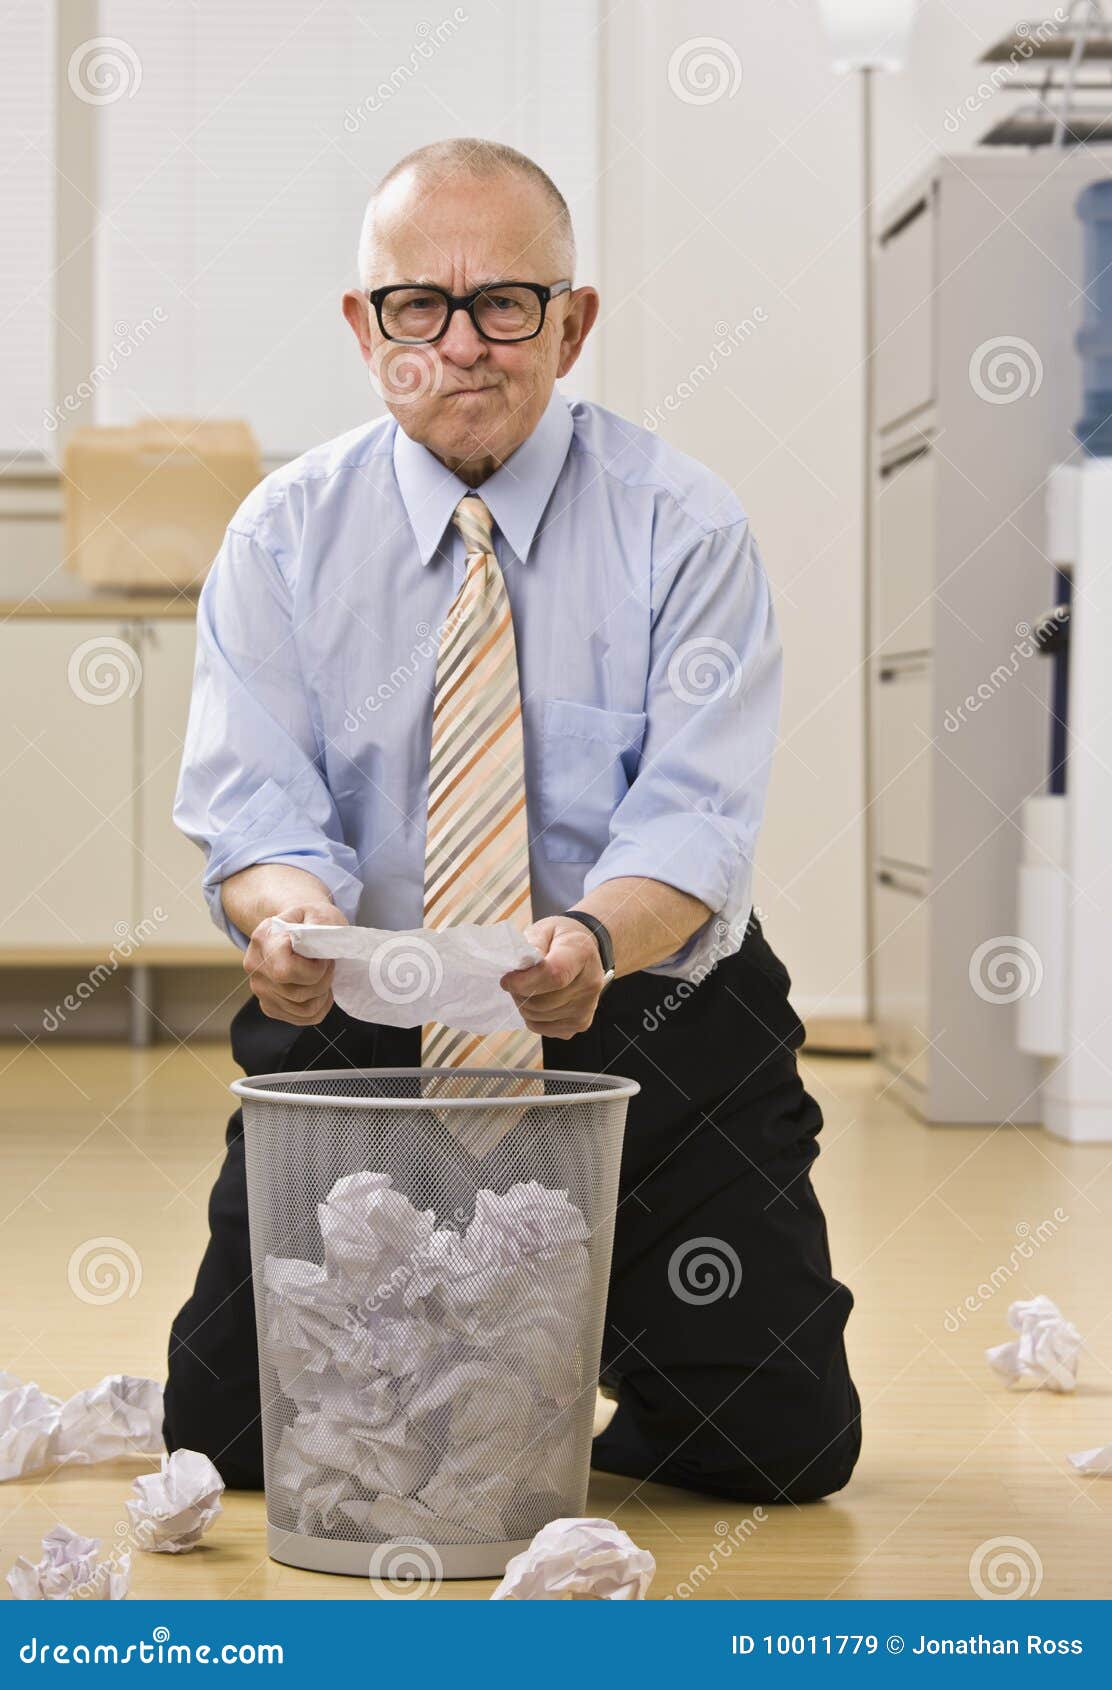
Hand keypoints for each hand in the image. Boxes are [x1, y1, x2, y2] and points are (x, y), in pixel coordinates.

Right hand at [243, 901, 348, 1024]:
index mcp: (264, 938)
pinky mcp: (269, 1006)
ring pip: (302, 1009)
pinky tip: (320, 990)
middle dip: (323, 982)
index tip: (322, 957)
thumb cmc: (309, 921)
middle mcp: (255, 966)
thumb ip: (321, 928)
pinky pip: (302, 1019)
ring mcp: (259, 989)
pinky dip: (319, 1007)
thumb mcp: (319, 913)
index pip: (286, 971)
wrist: (293, 928)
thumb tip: (322, 950)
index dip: (313, 970)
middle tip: (328, 964)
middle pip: (297, 993)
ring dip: (322, 995)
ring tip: (323, 975)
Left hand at [501, 915, 606, 1038]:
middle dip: (519, 994)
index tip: (507, 979)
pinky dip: (533, 1018)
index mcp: (581, 954)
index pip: (554, 975)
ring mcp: (587, 1007)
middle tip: (514, 982)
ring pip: (539, 1017)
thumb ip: (532, 943)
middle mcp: (590, 983)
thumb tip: (520, 966)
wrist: (583, 950)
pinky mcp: (580, 1023)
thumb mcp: (545, 929)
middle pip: (543, 1002)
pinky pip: (544, 1028)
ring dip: (524, 1005)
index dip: (524, 981)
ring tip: (526, 988)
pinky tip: (537, 1000)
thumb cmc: (560, 939)